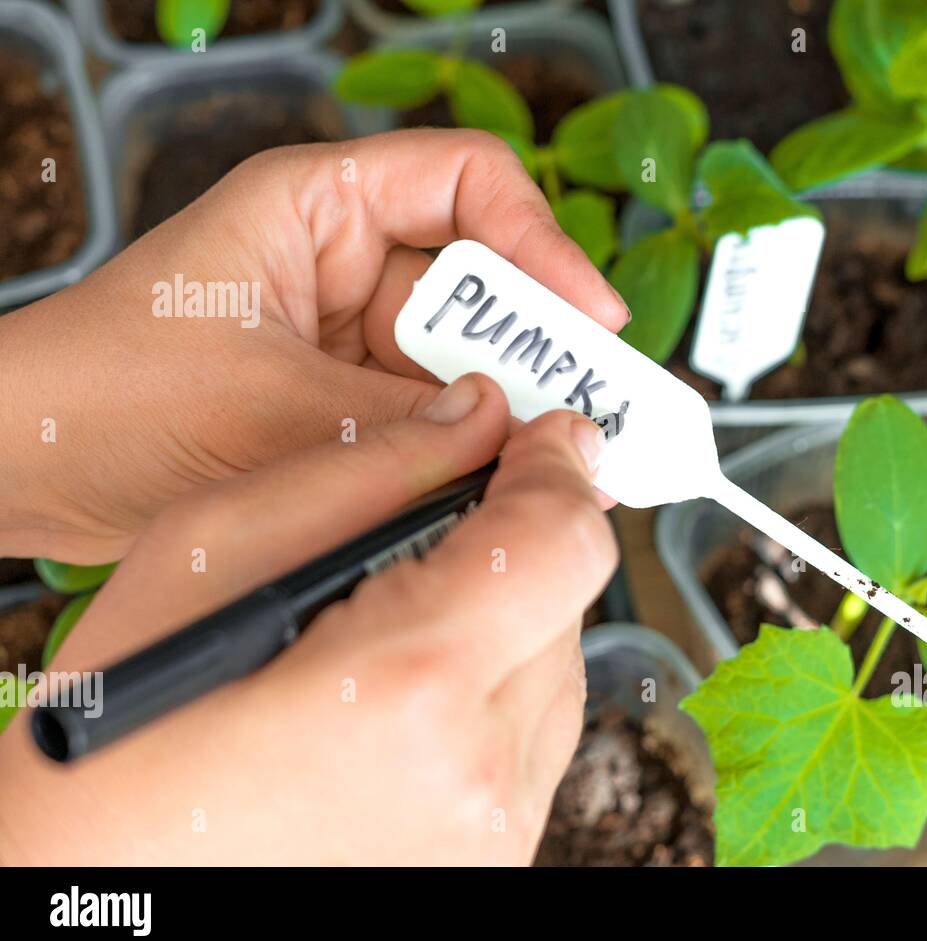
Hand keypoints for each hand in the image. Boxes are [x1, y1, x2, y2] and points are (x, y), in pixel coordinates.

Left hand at [0, 129, 627, 562]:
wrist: (20, 469)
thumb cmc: (100, 393)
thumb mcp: (265, 404)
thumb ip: (396, 425)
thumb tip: (512, 439)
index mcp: (319, 207)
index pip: (468, 186)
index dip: (543, 243)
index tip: (592, 317)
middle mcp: (345, 266)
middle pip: (480, 291)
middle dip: (537, 353)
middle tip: (591, 418)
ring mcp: (348, 342)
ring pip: (461, 367)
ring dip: (504, 415)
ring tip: (552, 466)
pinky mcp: (344, 409)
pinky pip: (428, 423)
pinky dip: (462, 457)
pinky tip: (492, 490)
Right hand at [0, 374, 616, 864]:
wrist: (100, 877)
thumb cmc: (125, 727)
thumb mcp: (218, 547)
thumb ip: (370, 469)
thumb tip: (477, 420)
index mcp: (415, 684)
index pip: (567, 543)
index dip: (556, 473)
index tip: (537, 443)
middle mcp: (476, 774)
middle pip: (565, 605)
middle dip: (517, 551)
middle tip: (438, 536)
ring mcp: (489, 836)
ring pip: (555, 676)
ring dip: (503, 628)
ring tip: (397, 633)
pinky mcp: (488, 866)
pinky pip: (529, 748)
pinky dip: (488, 702)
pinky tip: (402, 702)